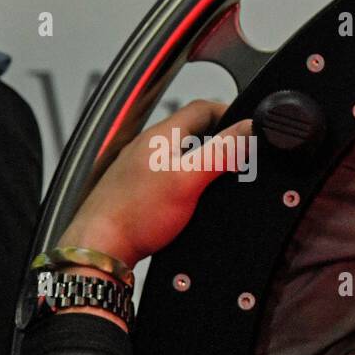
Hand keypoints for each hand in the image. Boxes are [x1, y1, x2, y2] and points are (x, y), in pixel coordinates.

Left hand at [59, 100, 251, 267]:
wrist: (103, 246)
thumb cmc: (135, 215)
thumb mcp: (189, 180)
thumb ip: (221, 153)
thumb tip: (248, 129)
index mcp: (161, 136)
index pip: (203, 108)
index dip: (231, 114)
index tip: (250, 130)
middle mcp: (151, 146)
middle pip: (196, 129)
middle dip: (224, 139)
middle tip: (243, 155)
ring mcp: (146, 165)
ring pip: (186, 151)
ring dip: (209, 158)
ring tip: (226, 175)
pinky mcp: (144, 186)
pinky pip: (176, 171)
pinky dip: (194, 177)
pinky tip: (199, 194)